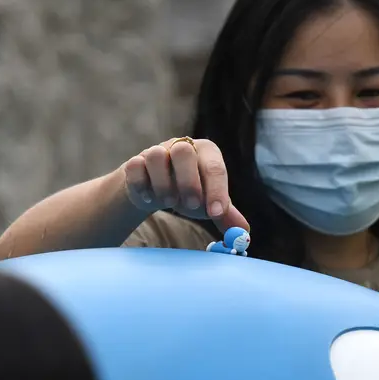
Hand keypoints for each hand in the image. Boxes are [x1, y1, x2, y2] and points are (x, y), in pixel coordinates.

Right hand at [121, 137, 249, 232]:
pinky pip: (135, 166)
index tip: (216, 213)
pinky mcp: (136, 162)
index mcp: (206, 152)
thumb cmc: (188, 192)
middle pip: (184, 151)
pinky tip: (148, 198)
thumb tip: (243, 232)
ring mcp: (156, 152)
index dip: (217, 190)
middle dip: (188, 181)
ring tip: (169, 202)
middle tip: (191, 206)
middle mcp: (181, 147)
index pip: (214, 167)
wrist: (156, 188)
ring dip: (163, 183)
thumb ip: (226, 214)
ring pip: (155, 155)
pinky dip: (141, 184)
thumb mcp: (209, 201)